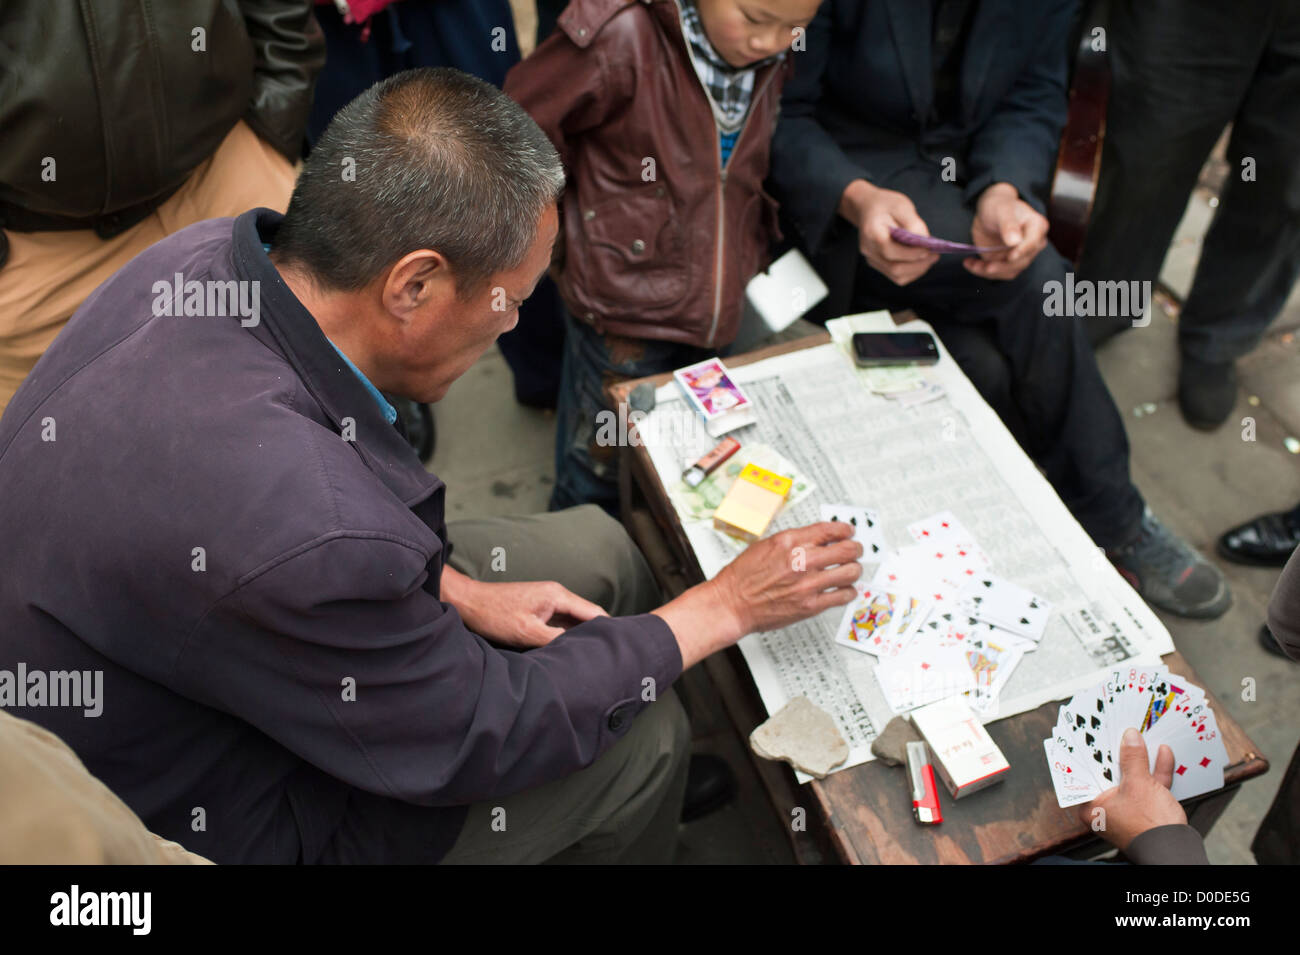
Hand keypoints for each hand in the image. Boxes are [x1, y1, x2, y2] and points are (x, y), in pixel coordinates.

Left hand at [446, 574, 607, 648]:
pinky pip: (561, 622)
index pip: (594, 613)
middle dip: (598, 634)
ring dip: (582, 636)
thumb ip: (556, 640)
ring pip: (574, 621)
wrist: (469, 603)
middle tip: (611, 655)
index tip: (623, 645)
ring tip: (594, 655)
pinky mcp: (538, 609)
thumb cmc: (495, 615)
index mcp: (558, 596)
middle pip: (587, 616)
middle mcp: (557, 595)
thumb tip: (579, 649)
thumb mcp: (528, 632)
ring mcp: (547, 601)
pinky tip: (570, 649)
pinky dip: (568, 635)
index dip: (609, 629)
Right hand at [654, 521, 862, 667]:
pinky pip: (843, 595)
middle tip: (855, 550)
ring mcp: (808, 584)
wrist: (732, 603)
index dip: (845, 529)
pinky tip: (843, 589)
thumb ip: (794, 540)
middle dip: (855, 548)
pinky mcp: (810, 605)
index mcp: (789, 542)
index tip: (849, 532)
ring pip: (851, 572)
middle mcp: (801, 561)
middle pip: (847, 549)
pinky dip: (848, 591)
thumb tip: (819, 537)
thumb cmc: (743, 576)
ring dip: (854, 570)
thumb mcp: (766, 545)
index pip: (830, 529)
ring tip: (851, 570)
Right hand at [839, 179, 939, 285]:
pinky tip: (922, 262)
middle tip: (935, 255)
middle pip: (894, 268)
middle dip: (918, 264)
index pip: (889, 250)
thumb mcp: (901, 206)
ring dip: (917, 270)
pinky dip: (912, 272)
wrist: (869, 208)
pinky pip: (897, 276)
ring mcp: (872, 260)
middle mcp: (868, 250)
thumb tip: (924, 241)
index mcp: (871, 233)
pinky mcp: (879, 265)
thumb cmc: (886, 205)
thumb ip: (913, 223)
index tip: (928, 249)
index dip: (910, 253)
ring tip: (931, 258)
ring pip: (897, 276)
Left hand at [964, 183, 1048, 279]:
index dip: (1022, 251)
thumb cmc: (999, 206)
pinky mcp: (1007, 263)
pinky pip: (998, 273)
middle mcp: (1032, 244)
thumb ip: (1009, 224)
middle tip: (987, 267)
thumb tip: (1015, 241)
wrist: (989, 212)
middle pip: (1022, 261)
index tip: (1010, 256)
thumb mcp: (1002, 210)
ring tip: (972, 264)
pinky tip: (970, 264)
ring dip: (990, 272)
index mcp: (1037, 227)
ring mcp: (1020, 255)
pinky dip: (983, 271)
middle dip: (1003, 266)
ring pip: (1010, 271)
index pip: (1033, 243)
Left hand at [1076, 727, 1186, 851]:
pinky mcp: (1147, 811)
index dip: (1090, 752)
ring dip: (1140, 759)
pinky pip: (1149, 787)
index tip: (1091, 734)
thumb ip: (1133, 759)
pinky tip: (1162, 752)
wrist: (1177, 851)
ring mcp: (1128, 809)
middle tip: (1116, 729)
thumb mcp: (1139, 784)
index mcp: (1092, 806)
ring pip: (1132, 778)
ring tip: (1141, 734)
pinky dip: (1156, 772)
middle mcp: (1106, 808)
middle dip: (1117, 752)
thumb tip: (1129, 736)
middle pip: (1109, 773)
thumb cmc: (1149, 826)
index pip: (1086, 774)